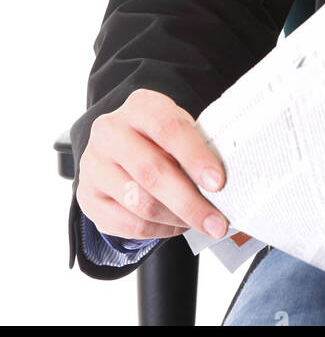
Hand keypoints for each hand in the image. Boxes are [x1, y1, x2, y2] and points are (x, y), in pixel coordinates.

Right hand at [76, 87, 228, 242]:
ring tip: (198, 223)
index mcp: (139, 106)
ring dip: (176, 219)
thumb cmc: (160, 138)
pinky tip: (175, 225)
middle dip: (189, 202)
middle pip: (152, 171)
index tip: (218, 183)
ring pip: (140, 202)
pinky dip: (158, 231)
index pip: (168, 129)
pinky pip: (128, 224)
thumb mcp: (180, 129)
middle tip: (216, 222)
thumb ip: (197, 148)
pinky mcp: (87, 197)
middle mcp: (110, 131)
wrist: (119, 148)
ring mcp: (93, 165)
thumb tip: (224, 185)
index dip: (195, 157)